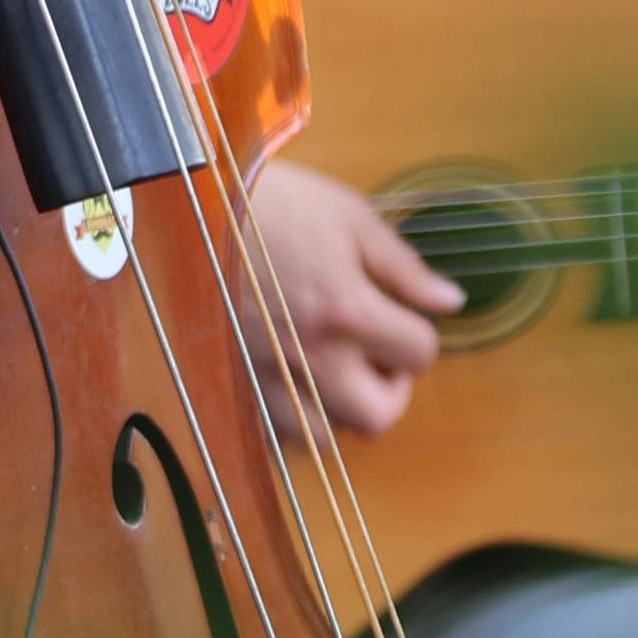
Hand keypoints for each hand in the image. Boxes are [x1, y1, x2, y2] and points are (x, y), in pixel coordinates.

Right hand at [239, 153, 456, 447]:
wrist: (187, 205)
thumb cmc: (273, 202)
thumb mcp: (348, 217)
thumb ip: (402, 267)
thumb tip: (450, 301)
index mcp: (347, 310)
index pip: (419, 354)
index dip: (418, 335)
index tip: (399, 317)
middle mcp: (312, 358)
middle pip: (379, 415)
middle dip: (389, 387)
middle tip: (375, 354)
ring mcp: (269, 378)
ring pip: (326, 436)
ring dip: (340, 408)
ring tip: (331, 368)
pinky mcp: (234, 386)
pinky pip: (275, 434)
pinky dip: (293, 416)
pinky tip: (290, 379)